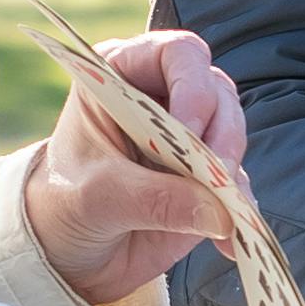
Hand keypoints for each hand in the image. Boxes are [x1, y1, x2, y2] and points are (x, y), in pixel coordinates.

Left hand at [20, 26, 245, 305]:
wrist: (67, 251)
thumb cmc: (66, 205)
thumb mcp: (100, 197)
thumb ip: (156, 199)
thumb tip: (218, 211)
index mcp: (121, 77)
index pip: (176, 54)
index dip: (192, 88)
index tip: (188, 134)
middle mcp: (161, 96)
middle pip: (216, 92)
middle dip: (220, 136)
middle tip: (213, 177)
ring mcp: (188, 135)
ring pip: (232, 133)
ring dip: (231, 172)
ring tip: (219, 211)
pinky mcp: (206, 175)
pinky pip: (237, 182)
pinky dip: (238, 209)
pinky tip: (226, 242)